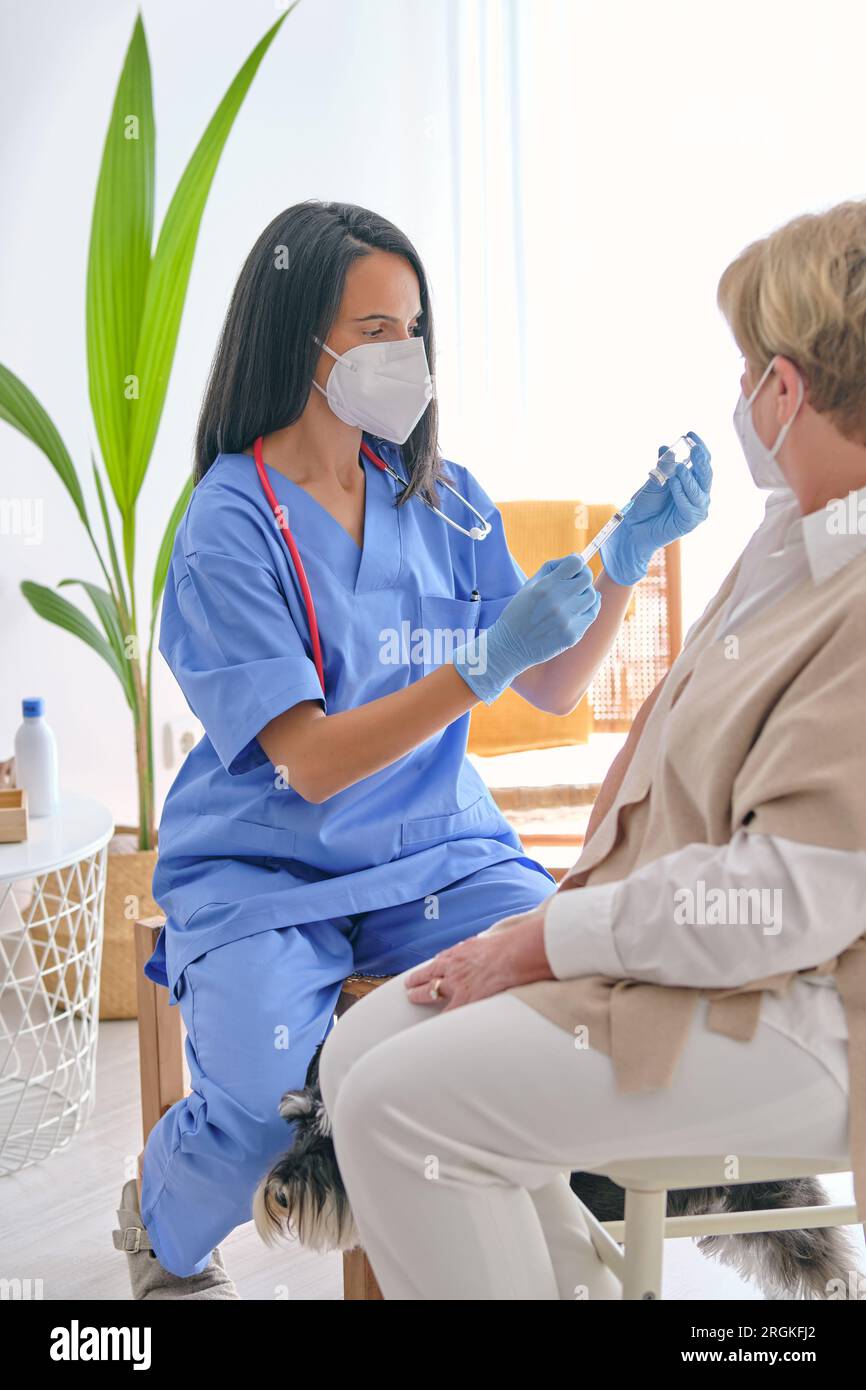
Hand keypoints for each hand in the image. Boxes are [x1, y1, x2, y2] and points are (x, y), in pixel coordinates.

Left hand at [404, 905, 552, 1009]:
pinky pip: (447, 1012)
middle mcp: (454, 966)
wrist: (513, 955)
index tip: (430, 970)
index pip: (442, 960)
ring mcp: (456, 983)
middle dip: (417, 978)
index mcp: (462, 952)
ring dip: (418, 994)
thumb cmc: (509, 946)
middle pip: (429, 973)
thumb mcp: (491, 940)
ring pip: (430, 990)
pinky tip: (432, 1023)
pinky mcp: (464, 1000)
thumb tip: (489, 945)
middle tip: (409, 984)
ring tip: (411, 997)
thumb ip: (485, 946)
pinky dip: (440, 1017)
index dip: (434, 966)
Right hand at [452, 555, 601, 704]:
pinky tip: (581, 607)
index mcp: (544, 587)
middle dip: (583, 576)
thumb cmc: (519, 612)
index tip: (573, 567)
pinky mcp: (573, 635)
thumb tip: (576, 559)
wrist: (511, 646)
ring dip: (585, 593)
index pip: (575, 563)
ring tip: (574, 598)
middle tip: (575, 582)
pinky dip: (589, 608)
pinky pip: (592, 614)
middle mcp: (557, 602)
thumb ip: (551, 569)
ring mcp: (567, 620)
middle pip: (587, 578)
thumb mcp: (528, 585)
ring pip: (592, 596)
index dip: (577, 562)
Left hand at [601, 431, 711, 586]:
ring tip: (677, 468)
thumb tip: (666, 448)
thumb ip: (663, 467)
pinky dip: (682, 494)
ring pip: (699, 489)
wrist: (634, 527)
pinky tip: (674, 484)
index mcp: (692, 480)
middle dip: (700, 460)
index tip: (690, 433)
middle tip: (693, 448)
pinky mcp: (691, 521)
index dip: (699, 447)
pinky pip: (690, 505)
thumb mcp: (654, 481)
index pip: (702, 461)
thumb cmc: (645, 505)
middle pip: (706, 474)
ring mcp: (697, 507)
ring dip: (689, 477)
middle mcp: (698, 493)